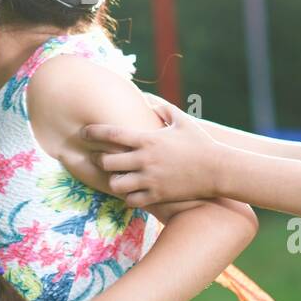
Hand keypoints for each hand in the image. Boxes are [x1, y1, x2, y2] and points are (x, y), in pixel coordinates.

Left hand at [82, 96, 222, 205]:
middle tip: (98, 158)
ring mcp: (150, 179)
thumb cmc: (200, 143)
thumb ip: (164, 108)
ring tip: (116, 177)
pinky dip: (127, 196)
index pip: (111, 133)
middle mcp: (145, 159)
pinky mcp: (157, 195)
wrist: (218, 169)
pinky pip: (131, 200)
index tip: (83, 132)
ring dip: (112, 180)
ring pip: (115, 184)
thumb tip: (150, 101)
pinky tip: (131, 191)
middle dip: (99, 160)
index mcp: (148, 139)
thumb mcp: (182, 120)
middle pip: (107, 162)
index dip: (92, 132)